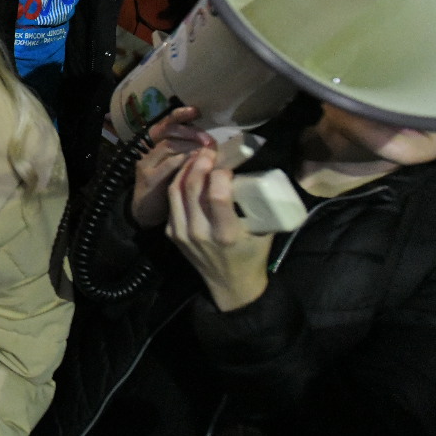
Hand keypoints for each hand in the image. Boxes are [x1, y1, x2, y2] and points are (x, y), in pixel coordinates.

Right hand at [132, 106, 213, 227]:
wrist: (144, 212)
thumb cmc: (165, 187)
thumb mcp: (175, 167)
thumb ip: (187, 154)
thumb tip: (212, 145)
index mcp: (154, 144)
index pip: (165, 123)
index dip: (179, 115)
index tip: (196, 111)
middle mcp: (148, 150)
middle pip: (168, 131)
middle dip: (190, 131)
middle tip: (208, 139)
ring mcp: (147, 163)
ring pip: (169, 146)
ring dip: (191, 145)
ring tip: (207, 150)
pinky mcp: (149, 178)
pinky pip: (169, 165)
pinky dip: (185, 161)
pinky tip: (198, 164)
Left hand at [165, 149, 273, 310]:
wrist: (230, 284)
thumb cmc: (252, 255)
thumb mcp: (263, 231)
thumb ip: (258, 203)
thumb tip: (258, 169)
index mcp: (226, 234)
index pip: (217, 195)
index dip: (220, 174)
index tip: (227, 165)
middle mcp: (200, 233)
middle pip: (193, 188)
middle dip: (200, 163)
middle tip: (209, 151)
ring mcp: (182, 234)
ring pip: (176, 191)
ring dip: (186, 169)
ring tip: (197, 156)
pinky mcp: (172, 234)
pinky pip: (171, 201)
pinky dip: (178, 183)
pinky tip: (188, 172)